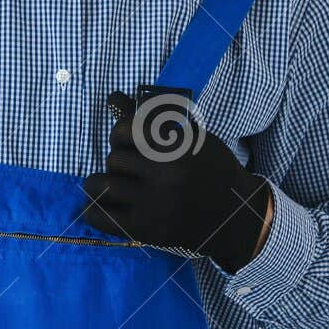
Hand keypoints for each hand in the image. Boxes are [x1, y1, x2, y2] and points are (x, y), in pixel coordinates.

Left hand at [81, 91, 272, 271]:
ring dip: (101, 183)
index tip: (128, 141)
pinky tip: (103, 206)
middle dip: (119, 161)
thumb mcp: (191, 140)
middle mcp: (165, 176)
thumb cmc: (210, 171)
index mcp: (178, 148)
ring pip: (102, 186)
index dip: (121, 133)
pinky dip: (93, 210)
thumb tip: (113, 97)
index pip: (124, 130)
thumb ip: (151, 119)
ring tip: (112, 184)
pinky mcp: (146, 230)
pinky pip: (99, 217)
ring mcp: (155, 205)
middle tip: (130, 169)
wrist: (236, 218)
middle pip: (114, 159)